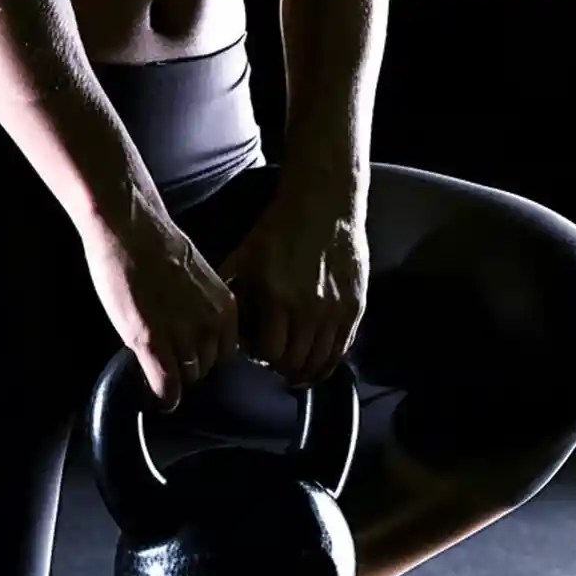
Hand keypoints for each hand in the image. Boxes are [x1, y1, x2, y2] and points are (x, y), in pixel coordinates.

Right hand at [84, 216, 237, 410]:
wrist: (130, 231)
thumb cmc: (157, 248)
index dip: (204, 353)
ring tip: (154, 364)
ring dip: (173, 376)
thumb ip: (203, 309)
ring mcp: (184, 336)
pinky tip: (158, 399)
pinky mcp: (153, 343)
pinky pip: (166, 386)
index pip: (225, 351)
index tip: (188, 353)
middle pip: (207, 366)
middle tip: (166, 356)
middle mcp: (212, 325)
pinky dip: (163, 397)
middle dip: (188, 365)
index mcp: (226, 308)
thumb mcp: (198, 280)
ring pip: (188, 377)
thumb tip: (197, 332)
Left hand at [219, 188, 368, 385]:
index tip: (260, 352)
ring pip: (321, 361)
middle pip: (296, 362)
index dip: (262, 358)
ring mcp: (336, 310)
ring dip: (306, 371)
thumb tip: (220, 324)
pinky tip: (319, 361)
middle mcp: (309, 308)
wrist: (325, 204)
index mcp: (277, 297)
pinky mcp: (355, 306)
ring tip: (297, 370)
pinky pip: (342, 348)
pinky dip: (329, 362)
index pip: (270, 353)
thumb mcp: (245, 256)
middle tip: (277, 362)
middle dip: (283, 368)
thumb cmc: (280, 230)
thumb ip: (232, 291)